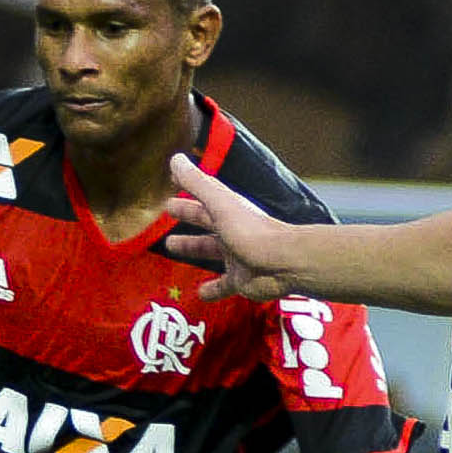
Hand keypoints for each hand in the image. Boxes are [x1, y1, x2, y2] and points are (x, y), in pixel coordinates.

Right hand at [162, 153, 293, 303]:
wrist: (283, 262)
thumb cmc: (252, 231)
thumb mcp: (220, 205)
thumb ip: (198, 183)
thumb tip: (176, 159)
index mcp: (227, 210)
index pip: (203, 196)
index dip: (188, 188)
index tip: (173, 181)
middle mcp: (231, 230)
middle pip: (204, 220)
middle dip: (188, 215)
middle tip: (168, 211)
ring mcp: (236, 255)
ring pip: (209, 250)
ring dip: (193, 248)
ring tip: (171, 247)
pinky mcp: (240, 280)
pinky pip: (222, 285)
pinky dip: (211, 289)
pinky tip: (198, 293)